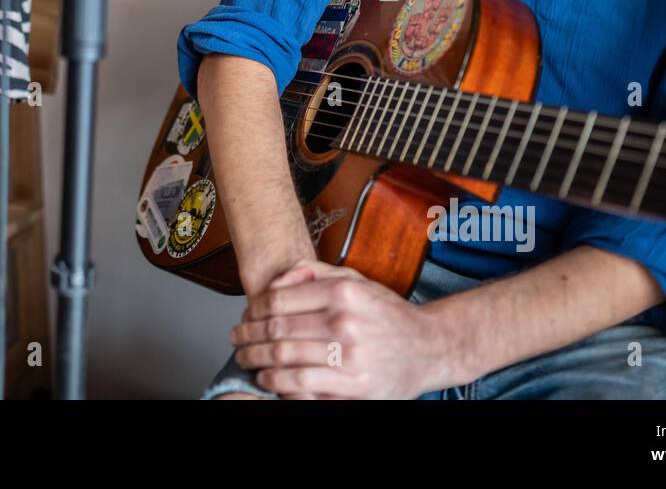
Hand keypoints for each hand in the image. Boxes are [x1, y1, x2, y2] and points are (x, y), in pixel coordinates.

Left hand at [230, 260, 471, 398]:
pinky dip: (280, 387)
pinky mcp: (355, 391)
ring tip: (247, 361)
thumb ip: (314, 273)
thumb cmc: (386, 314)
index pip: (279, 301)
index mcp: (344, 293)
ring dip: (258, 364)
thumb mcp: (356, 280)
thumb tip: (277, 281)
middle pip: (278, 332)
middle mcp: (347, 325)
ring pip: (286, 363)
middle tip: (237, 341)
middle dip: (248, 338)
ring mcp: (351, 361)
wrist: (429, 348)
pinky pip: (305, 391)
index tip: (245, 317)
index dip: (253, 311)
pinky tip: (270, 380)